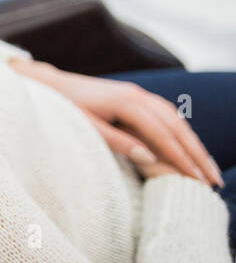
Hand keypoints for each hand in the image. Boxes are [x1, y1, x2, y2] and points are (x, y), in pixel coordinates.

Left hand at [10, 60, 222, 186]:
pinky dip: (180, 131)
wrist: (50, 83)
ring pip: (174, 118)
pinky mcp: (134, 96)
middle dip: (197, 153)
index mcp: (127, 102)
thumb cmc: (63, 106)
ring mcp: (137, 93)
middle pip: (176, 125)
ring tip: (207, 168)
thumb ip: (117, 141)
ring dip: (192, 142)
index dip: (182, 158)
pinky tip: (188, 146)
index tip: (197, 179)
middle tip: (213, 179)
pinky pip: (165, 113)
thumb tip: (149, 157)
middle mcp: (137, 94)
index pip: (163, 134)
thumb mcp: (86, 126)